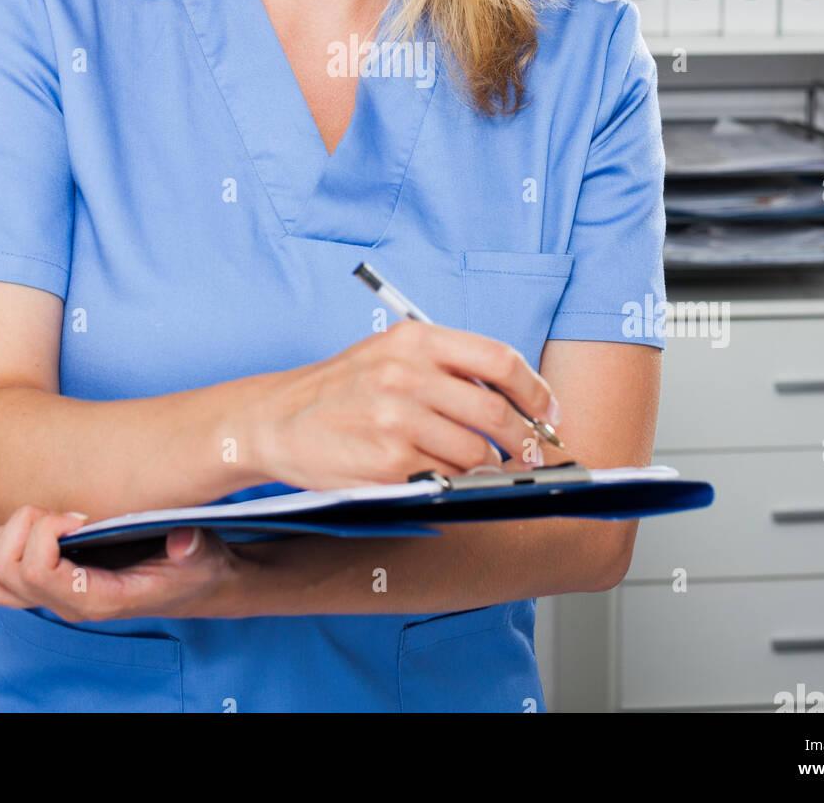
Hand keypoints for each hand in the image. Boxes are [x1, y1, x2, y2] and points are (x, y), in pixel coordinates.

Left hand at [0, 505, 239, 620]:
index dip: (44, 535)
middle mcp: (64, 602)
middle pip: (2, 573)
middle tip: (55, 510)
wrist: (196, 583)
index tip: (76, 514)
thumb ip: (191, 547)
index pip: (36, 572)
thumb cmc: (192, 569)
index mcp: (93, 599)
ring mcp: (52, 597)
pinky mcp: (49, 588)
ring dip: (0, 541)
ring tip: (32, 517)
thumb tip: (182, 540)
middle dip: (20, 529)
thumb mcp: (201, 554)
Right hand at [246, 320, 562, 489]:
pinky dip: (453, 483)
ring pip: (475, 454)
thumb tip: (513, 397)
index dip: (534, 390)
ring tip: (485, 470)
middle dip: (524, 440)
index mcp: (415, 340)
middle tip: (532, 453)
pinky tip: (445, 478)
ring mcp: (397, 420)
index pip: (499, 360)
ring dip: (489, 468)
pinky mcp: (386, 462)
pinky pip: (444, 479)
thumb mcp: (390, 353)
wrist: (276, 419)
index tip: (548, 411)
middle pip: (496, 413)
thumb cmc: (341, 389)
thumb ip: (446, 365)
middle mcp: (407, 375)